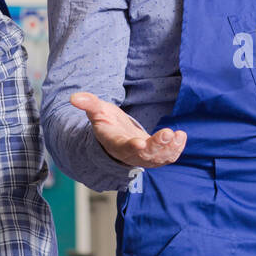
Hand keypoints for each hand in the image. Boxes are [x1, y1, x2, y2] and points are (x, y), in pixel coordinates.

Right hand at [71, 92, 186, 167]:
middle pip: (144, 155)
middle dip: (156, 146)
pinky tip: (181, 136)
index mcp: (115, 143)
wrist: (117, 136)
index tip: (140, 143)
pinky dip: (175, 149)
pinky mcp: (156, 155)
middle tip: (167, 134)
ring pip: (158, 159)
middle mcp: (130, 153)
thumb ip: (88, 104)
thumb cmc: (107, 123)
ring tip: (177, 135)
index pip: (123, 147)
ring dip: (169, 149)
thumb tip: (74, 97)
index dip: (131, 146)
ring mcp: (144, 156)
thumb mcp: (97, 111)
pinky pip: (167, 157)